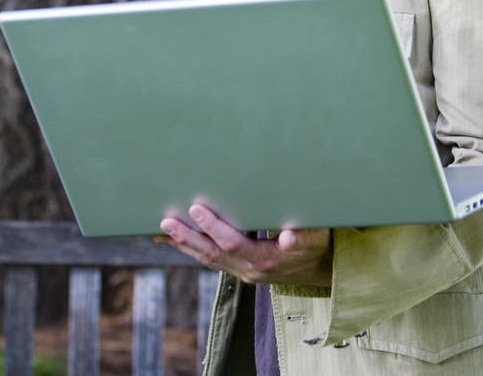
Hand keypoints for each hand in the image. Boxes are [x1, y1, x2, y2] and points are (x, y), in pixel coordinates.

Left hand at [158, 203, 331, 285]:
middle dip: (187, 237)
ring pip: (208, 259)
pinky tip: (175, 240)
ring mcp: (243, 272)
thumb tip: (289, 237)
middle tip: (165, 221)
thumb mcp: (317, 238)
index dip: (213, 227)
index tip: (196, 209)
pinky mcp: (240, 269)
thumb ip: (304, 238)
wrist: (321, 270)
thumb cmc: (318, 246)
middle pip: (213, 254)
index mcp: (266, 259)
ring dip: (184, 245)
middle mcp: (250, 269)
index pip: (233, 243)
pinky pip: (211, 260)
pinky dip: (192, 249)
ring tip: (161, 231)